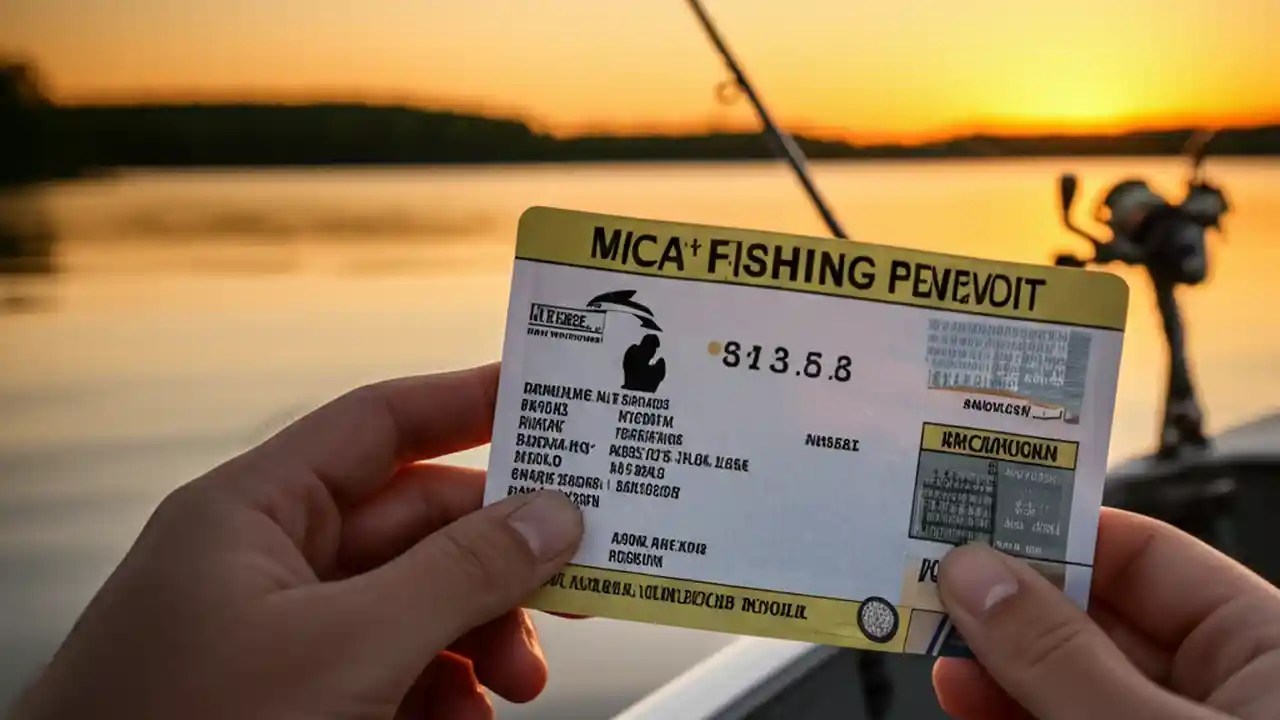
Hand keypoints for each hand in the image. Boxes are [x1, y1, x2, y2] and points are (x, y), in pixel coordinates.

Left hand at [13, 364, 584, 719]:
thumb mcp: (346, 650)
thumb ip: (458, 575)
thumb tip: (549, 516)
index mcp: (254, 513)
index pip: (380, 424)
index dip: (468, 404)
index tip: (548, 405)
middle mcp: (267, 566)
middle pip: (416, 526)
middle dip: (496, 560)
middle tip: (573, 578)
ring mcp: (280, 640)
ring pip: (416, 607)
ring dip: (480, 640)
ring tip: (518, 680)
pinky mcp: (296, 703)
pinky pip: (395, 671)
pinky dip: (443, 695)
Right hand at [932, 508, 1279, 718]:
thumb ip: (1061, 656)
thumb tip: (975, 574)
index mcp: (1267, 648)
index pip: (1146, 555)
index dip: (1053, 534)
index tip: (971, 525)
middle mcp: (1227, 689)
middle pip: (1096, 616)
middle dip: (1007, 602)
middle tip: (931, 583)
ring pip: (1072, 677)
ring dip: (995, 660)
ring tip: (935, 647)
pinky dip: (1010, 709)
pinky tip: (966, 698)